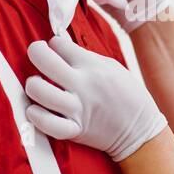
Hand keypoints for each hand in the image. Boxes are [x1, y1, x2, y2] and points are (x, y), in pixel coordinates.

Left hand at [25, 33, 167, 161]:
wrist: (140, 128)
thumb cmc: (126, 94)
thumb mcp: (111, 66)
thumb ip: (85, 57)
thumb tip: (59, 47)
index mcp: (92, 65)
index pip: (59, 44)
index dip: (54, 44)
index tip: (57, 50)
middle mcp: (82, 84)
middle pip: (44, 60)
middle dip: (36, 52)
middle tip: (38, 55)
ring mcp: (78, 108)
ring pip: (40, 91)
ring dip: (33, 85)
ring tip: (37, 85)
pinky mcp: (76, 129)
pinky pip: (48, 124)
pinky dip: (36, 116)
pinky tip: (35, 109)